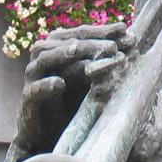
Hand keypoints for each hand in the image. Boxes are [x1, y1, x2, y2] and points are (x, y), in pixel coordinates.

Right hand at [15, 22, 127, 155]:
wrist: (51, 131)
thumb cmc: (74, 98)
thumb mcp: (92, 77)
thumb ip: (106, 59)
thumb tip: (132, 39)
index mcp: (59, 48)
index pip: (80, 33)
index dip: (101, 31)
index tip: (124, 29)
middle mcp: (44, 57)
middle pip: (63, 42)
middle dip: (89, 43)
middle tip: (112, 46)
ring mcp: (34, 77)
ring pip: (44, 59)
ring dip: (63, 54)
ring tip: (81, 53)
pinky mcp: (29, 98)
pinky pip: (34, 89)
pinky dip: (46, 85)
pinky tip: (60, 84)